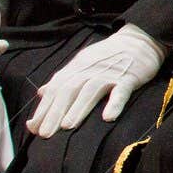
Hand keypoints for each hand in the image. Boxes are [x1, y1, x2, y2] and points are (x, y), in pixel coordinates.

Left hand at [27, 24, 164, 136]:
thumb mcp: (83, 62)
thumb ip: (63, 79)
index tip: (32, 126)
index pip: (56, 88)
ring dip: (78, 108)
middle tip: (44, 133)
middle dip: (55, 112)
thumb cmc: (110, 56)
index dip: (43, 107)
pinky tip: (108, 117)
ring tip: (67, 127)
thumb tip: (41, 93)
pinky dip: (115, 103)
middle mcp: (90, 69)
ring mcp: (110, 73)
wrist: (140, 39)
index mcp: (77, 67)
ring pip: (90, 90)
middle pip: (69, 90)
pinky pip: (121, 91)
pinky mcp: (129, 77)